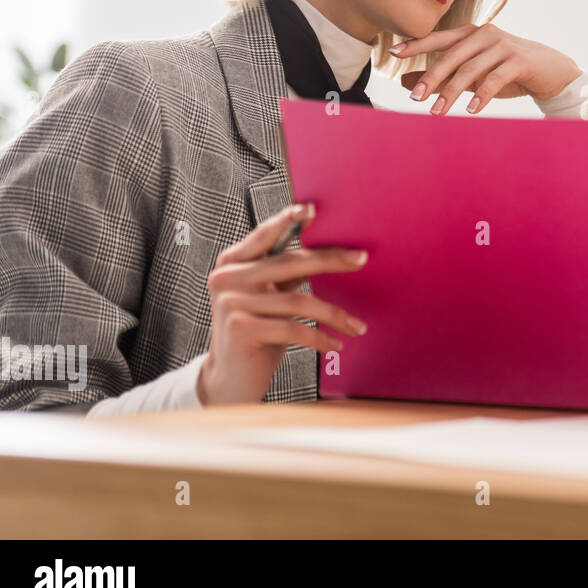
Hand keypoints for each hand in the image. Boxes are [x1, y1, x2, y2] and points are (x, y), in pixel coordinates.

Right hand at [198, 203, 368, 406]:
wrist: (229, 379)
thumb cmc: (256, 333)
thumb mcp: (267, 298)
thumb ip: (284, 274)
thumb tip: (328, 253)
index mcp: (231, 263)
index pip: (264, 236)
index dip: (288, 220)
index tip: (313, 209)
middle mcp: (227, 278)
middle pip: (290, 262)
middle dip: (331, 259)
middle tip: (361, 258)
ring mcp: (231, 303)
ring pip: (298, 301)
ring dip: (335, 315)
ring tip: (357, 326)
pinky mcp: (240, 328)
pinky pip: (293, 329)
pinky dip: (320, 338)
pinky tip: (336, 345)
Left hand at [390, 24, 580, 115]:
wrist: (551, 71)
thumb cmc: (508, 70)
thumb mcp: (472, 75)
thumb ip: (443, 76)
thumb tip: (405, 82)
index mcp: (471, 34)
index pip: (439, 38)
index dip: (416, 45)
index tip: (393, 54)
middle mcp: (485, 34)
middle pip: (451, 55)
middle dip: (431, 77)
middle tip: (415, 97)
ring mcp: (502, 45)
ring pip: (470, 69)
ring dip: (452, 92)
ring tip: (438, 112)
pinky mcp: (519, 59)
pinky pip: (495, 78)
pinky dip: (482, 95)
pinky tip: (471, 110)